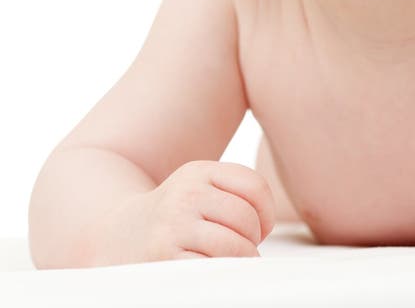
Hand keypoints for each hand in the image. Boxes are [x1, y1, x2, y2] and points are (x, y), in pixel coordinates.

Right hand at [100, 161, 275, 263]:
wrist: (113, 237)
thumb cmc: (171, 217)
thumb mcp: (197, 189)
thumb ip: (232, 194)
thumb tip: (268, 225)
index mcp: (197, 171)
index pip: (255, 186)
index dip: (266, 213)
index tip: (259, 229)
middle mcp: (184, 193)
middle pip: (246, 218)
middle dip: (253, 240)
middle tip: (244, 251)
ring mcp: (172, 225)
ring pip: (233, 245)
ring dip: (241, 261)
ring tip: (232, 264)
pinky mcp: (163, 258)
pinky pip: (211, 269)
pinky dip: (222, 275)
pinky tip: (214, 274)